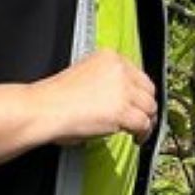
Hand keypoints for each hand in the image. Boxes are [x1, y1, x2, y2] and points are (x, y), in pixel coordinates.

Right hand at [35, 49, 157, 145]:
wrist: (44, 108)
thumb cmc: (55, 98)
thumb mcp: (84, 75)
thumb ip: (105, 82)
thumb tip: (117, 101)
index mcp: (109, 56)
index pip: (137, 74)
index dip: (138, 92)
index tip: (137, 102)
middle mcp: (119, 69)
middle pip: (148, 89)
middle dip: (145, 106)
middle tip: (141, 118)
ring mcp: (123, 90)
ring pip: (149, 107)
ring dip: (146, 121)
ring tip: (139, 131)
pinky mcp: (122, 111)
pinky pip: (143, 124)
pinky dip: (143, 134)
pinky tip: (136, 138)